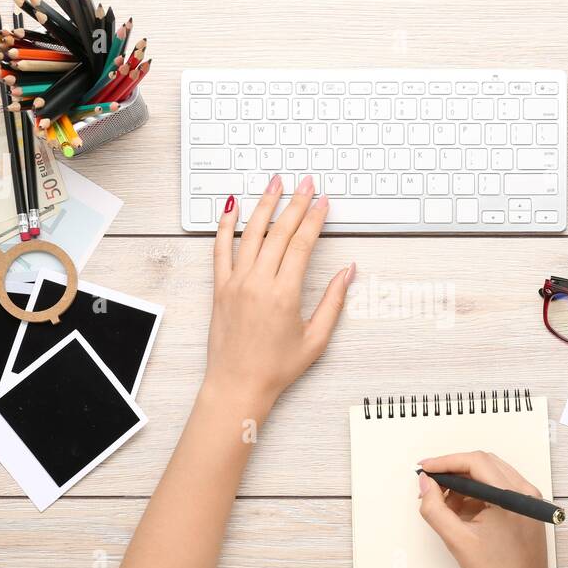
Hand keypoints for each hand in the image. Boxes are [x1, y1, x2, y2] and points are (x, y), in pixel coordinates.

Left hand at [207, 174, 353, 408]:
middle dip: (295, 204)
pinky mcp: (219, 288)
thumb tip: (348, 272)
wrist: (238, 384)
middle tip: (306, 183)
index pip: (301, 244)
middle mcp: (257, 283)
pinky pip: (220, 249)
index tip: (324, 202)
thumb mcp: (316, 339)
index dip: (315, 219)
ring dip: (264, 204)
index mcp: (284, 294)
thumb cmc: (276, 368)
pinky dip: (225, 225)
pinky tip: (232, 207)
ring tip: (274, 183)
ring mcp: (235, 283)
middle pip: (279, 232)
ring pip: (250, 233)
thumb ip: (334, 302)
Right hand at [417, 451, 554, 567]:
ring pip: (490, 476)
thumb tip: (425, 484)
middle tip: (430, 485)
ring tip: (444, 504)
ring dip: (464, 484)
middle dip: (453, 472)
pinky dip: (477, 494)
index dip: (445, 462)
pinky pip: (498, 489)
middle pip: (483, 464)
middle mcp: (525, 493)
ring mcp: (528, 500)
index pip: (475, 462)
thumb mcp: (458, 541)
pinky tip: (461, 511)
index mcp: (512, 497)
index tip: (425, 469)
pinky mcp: (525, 509)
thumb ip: (435, 509)